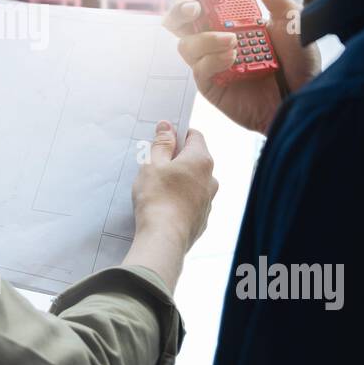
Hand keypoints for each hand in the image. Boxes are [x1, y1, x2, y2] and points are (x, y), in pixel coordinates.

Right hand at [131, 121, 215, 257]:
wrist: (164, 238)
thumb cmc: (157, 198)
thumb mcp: (153, 164)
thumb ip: (161, 143)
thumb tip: (167, 126)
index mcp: (201, 160)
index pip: (195, 136)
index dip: (178, 134)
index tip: (163, 139)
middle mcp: (210, 179)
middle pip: (195, 159)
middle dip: (176, 159)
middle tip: (155, 165)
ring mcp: (208, 200)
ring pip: (194, 181)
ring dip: (179, 180)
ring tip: (157, 188)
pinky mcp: (202, 218)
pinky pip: (192, 201)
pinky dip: (180, 199)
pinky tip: (164, 205)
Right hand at [163, 0, 320, 134]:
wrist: (305, 95)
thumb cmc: (298, 59)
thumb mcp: (289, 15)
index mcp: (230, 19)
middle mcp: (215, 38)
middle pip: (179, 19)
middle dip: (180, 7)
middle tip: (195, 6)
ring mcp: (212, 62)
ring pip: (185, 43)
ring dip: (205, 37)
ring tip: (233, 41)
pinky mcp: (212, 84)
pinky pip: (198, 68)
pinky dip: (213, 59)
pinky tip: (233, 59)